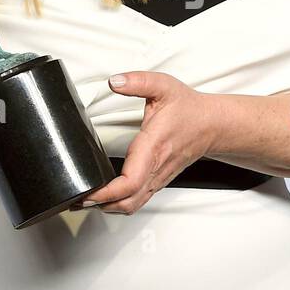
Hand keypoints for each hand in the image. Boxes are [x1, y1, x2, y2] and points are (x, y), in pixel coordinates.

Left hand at [72, 72, 220, 214]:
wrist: (213, 125)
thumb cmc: (189, 109)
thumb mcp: (163, 86)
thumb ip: (138, 81)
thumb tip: (114, 81)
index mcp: (153, 147)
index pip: (130, 182)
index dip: (106, 193)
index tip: (88, 192)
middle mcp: (156, 168)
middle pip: (128, 202)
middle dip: (100, 205)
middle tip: (76, 198)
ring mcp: (158, 177)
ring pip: (133, 205)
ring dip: (109, 207)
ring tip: (86, 200)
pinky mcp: (159, 180)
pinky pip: (138, 199)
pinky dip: (120, 203)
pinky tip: (106, 197)